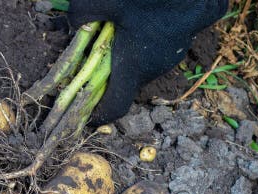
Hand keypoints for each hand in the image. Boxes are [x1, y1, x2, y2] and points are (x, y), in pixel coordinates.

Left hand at [67, 0, 228, 123]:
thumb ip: (80, 15)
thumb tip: (74, 25)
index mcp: (133, 68)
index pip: (114, 108)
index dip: (96, 114)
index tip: (83, 111)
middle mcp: (153, 68)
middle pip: (124, 84)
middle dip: (105, 76)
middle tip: (90, 54)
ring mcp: (171, 55)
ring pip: (140, 64)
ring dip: (124, 54)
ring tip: (114, 29)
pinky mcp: (183, 38)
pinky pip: (156, 49)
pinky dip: (141, 41)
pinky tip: (137, 17)